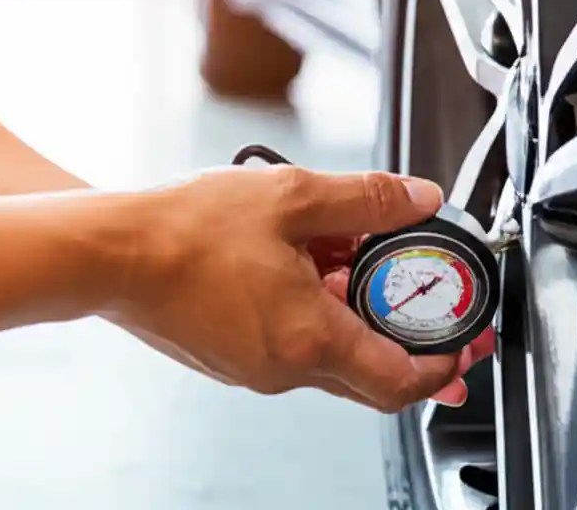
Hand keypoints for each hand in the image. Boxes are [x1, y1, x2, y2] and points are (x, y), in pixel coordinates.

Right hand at [97, 165, 492, 411]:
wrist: (112, 253)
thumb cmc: (186, 231)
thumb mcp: (292, 196)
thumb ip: (368, 200)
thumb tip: (421, 199)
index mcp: (309, 339)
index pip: (400, 381)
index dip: (444, 369)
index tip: (464, 347)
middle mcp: (285, 368)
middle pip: (370, 373)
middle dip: (407, 339)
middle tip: (428, 305)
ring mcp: (255, 370)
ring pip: (330, 355)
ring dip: (355, 317)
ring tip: (349, 261)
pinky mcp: (232, 358)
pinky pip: (294, 345)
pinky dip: (315, 316)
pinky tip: (304, 268)